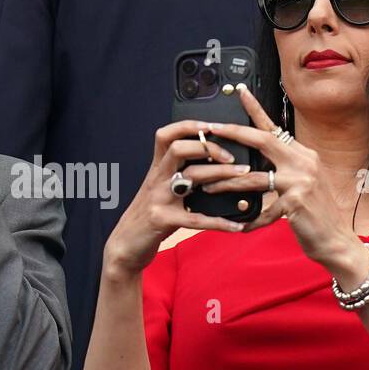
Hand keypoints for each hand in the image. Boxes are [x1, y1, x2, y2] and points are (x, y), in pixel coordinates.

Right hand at [102, 121, 253, 279]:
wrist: (125, 244)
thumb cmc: (149, 215)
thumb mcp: (160, 189)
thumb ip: (178, 176)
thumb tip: (213, 164)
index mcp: (157, 169)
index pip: (166, 135)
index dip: (188, 126)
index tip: (211, 125)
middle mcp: (157, 179)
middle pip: (179, 149)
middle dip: (209, 147)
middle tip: (232, 155)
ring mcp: (159, 198)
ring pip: (191, 176)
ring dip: (221, 173)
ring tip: (244, 175)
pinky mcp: (163, 220)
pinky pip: (196, 219)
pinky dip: (219, 222)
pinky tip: (236, 226)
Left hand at [197, 85, 367, 277]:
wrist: (336, 240)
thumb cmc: (315, 214)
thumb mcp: (302, 184)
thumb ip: (283, 169)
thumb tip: (255, 161)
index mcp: (302, 154)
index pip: (275, 127)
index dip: (256, 109)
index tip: (240, 92)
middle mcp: (304, 162)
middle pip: (262, 140)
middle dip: (233, 134)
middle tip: (210, 130)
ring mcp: (301, 181)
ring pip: (253, 177)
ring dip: (227, 183)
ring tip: (207, 185)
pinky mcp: (295, 203)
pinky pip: (263, 210)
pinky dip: (250, 219)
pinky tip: (241, 225)